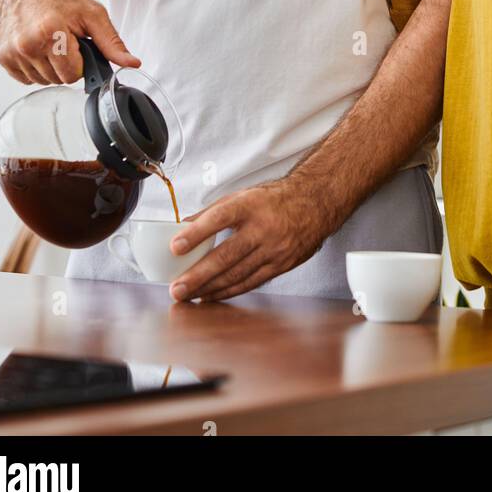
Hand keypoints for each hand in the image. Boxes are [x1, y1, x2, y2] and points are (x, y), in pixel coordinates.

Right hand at [0, 0, 141, 85]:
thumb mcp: (93, 15)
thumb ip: (112, 43)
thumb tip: (131, 62)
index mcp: (51, 32)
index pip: (72, 74)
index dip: (79, 62)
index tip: (76, 46)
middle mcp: (27, 44)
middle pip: (57, 79)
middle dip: (65, 64)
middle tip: (63, 41)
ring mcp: (12, 52)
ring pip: (41, 80)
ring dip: (49, 67)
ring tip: (49, 42)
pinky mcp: (1, 56)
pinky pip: (25, 78)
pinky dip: (33, 67)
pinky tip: (36, 47)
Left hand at [168, 176, 326, 301]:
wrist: (315, 203)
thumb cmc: (273, 200)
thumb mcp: (243, 196)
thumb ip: (212, 212)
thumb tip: (182, 226)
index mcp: (250, 205)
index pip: (220, 218)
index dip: (197, 233)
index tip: (175, 246)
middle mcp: (263, 227)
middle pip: (227, 255)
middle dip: (199, 275)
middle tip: (177, 288)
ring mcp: (274, 249)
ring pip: (237, 274)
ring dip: (210, 288)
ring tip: (188, 295)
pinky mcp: (282, 264)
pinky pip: (251, 282)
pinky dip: (229, 291)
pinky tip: (211, 296)